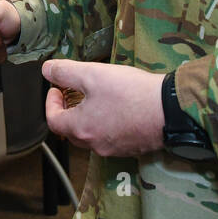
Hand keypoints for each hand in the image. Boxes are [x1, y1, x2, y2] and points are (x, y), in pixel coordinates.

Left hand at [42, 59, 164, 156]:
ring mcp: (114, 148)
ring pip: (91, 135)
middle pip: (71, 131)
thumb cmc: (131, 93)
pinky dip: (106, 124)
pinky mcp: (132, 147)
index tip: (57, 89)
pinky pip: (110, 138)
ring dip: (87, 118)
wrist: (170, 110)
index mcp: (81, 128)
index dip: (51, 103)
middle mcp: (95, 144)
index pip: (53, 121)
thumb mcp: (93, 74)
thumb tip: (47, 70)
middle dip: (68, 111)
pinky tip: (117, 108)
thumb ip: (66, 72)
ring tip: (95, 99)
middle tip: (72, 94)